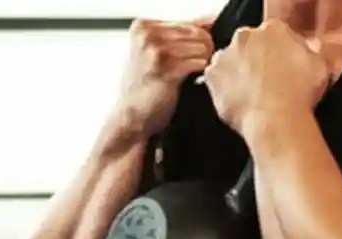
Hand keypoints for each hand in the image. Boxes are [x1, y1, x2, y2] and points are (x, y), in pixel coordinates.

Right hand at [115, 18, 214, 138]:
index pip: (189, 23)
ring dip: (204, 64)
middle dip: (204, 52)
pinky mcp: (167, 69)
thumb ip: (180, 34)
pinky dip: (202, 74)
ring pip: (203, 47)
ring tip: (193, 76)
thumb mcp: (156, 52)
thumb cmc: (145, 87)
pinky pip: (200, 63)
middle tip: (195, 69)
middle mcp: (147, 35)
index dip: (199, 42)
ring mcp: (156, 51)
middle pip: (198, 33)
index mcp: (143, 26)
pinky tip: (193, 82)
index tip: (192, 58)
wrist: (131, 117)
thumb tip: (210, 19)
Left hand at [202, 20, 330, 139]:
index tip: (282, 67)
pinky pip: (215, 79)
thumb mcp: (320, 67)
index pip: (274, 35)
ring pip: (230, 60)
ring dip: (238, 73)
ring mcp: (225, 55)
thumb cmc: (299, 96)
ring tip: (252, 95)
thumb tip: (309, 49)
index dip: (279, 53)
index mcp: (274, 29)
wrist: (276, 121)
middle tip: (267, 82)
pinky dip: (224, 88)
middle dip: (255, 59)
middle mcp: (246, 36)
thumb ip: (311, 52)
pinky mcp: (212, 76)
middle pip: (249, 44)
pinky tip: (238, 101)